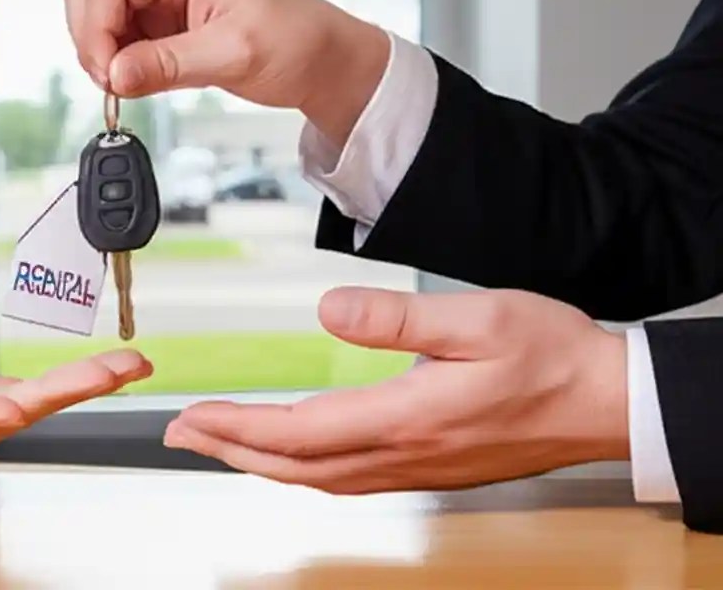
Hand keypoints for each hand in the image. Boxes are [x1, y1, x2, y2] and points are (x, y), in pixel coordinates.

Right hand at [63, 0, 389, 144]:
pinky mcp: (161, 22)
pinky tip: (135, 80)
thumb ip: (167, 64)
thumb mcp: (232, 54)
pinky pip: (116, 35)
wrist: (322, 61)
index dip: (95, 31)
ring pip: (95, 10)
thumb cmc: (296, 41)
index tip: (109, 76)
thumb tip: (115, 75)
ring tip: (126, 82)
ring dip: (98, 49)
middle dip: (88, 35)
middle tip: (110, 78)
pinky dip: (115, 61)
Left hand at [164, 287, 628, 492]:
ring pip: (319, 480)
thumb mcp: (477, 318)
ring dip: (261, 463)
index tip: (192, 414)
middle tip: (181, 435)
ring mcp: (416, 468)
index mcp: (406, 417)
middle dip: (230, 450)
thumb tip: (329, 308)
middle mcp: (404, 454)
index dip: (237, 425)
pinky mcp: (429, 468)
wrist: (607, 402)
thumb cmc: (551, 357)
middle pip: (295, 466)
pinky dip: (302, 470)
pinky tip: (291, 456)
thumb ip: (397, 316)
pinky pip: (347, 480)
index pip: (298, 431)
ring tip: (220, 443)